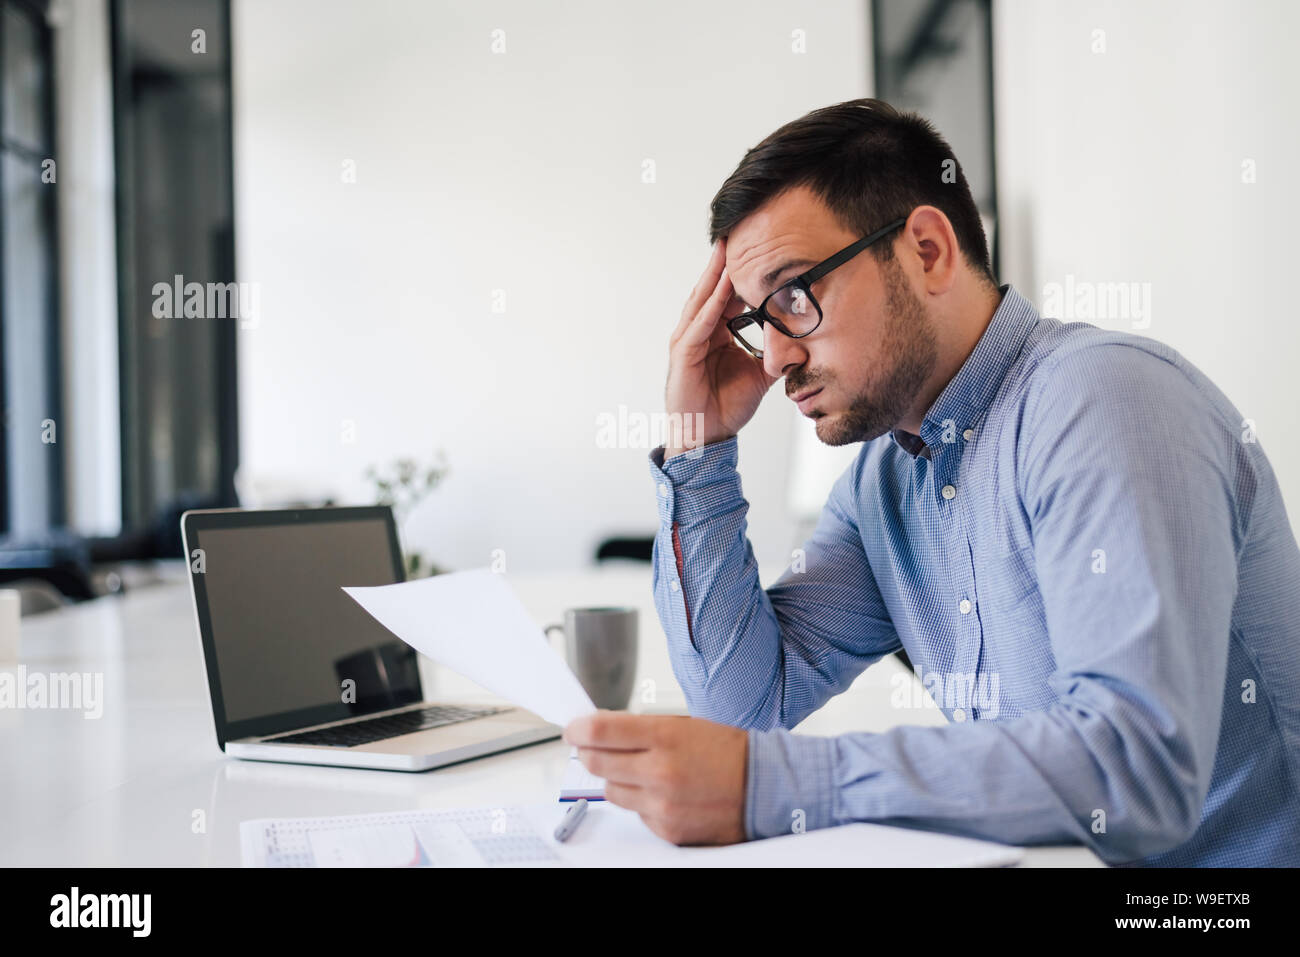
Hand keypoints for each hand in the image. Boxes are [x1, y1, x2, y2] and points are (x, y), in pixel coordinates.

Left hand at [564, 711, 747, 844]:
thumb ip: (641, 729)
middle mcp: (659, 771)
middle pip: (596, 761)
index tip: (572, 728)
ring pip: (610, 790)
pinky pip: (635, 813)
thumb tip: (600, 730)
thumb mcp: (684, 725)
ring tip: (641, 770)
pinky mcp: (666, 828)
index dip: (578, 728)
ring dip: (616, 778)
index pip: (600, 731)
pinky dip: (640, 801)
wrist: (763, 787)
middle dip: (588, 752)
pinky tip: (663, 792)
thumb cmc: (727, 752)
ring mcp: (661, 803)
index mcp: (665, 736)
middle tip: (590, 746)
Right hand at [664, 240, 777, 458]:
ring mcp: (688, 340)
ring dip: (714, 275)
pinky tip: (722, 289)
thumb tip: (803, 341)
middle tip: (736, 233)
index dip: (740, 274)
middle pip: (712, 290)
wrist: (707, 437)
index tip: (756, 249)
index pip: (727, 296)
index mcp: (714, 333)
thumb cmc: (726, 406)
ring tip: (726, 249)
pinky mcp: (683, 354)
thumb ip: (776, 354)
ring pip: (703, 300)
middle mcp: (698, 331)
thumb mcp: (760, 374)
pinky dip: (711, 306)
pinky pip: (699, 324)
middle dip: (724, 263)